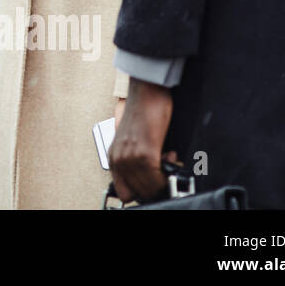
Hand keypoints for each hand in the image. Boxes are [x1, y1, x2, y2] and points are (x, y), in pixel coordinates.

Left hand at [109, 78, 174, 202]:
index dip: (143, 191)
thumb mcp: (134, 141)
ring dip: (163, 180)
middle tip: (165, 170)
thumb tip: (153, 177)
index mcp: (114, 157)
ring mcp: (129, 157)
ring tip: (168, 159)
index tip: (155, 182)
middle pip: (138, 194)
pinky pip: (157, 180)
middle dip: (156, 187)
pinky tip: (170, 155)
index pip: (125, 192)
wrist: (146, 91)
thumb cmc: (143, 111)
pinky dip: (168, 174)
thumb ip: (138, 161)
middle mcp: (118, 159)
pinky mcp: (143, 153)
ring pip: (149, 190)